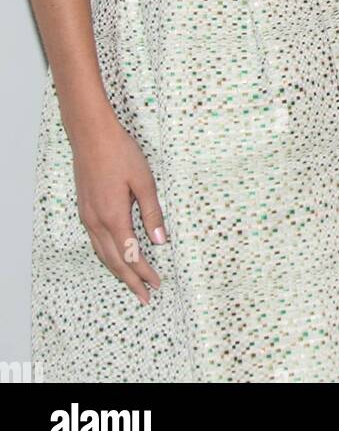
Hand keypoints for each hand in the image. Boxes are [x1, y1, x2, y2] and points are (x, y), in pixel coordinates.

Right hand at [71, 112, 167, 303]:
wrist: (91, 135)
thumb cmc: (120, 153)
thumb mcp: (144, 181)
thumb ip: (152, 213)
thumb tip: (161, 241)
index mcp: (114, 217)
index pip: (131, 255)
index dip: (144, 273)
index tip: (157, 285)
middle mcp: (97, 222)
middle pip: (114, 261)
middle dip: (131, 280)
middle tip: (145, 296)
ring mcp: (87, 216)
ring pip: (102, 253)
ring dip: (118, 270)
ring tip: (132, 283)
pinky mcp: (85, 209)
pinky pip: (96, 242)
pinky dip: (107, 256)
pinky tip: (115, 256)